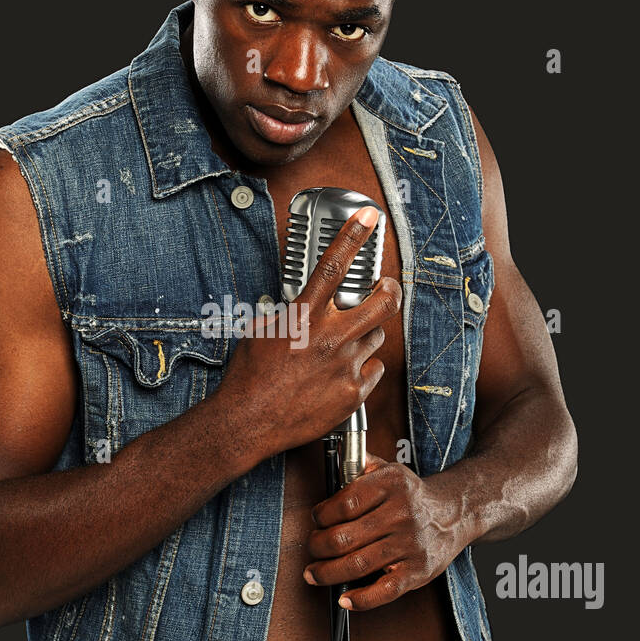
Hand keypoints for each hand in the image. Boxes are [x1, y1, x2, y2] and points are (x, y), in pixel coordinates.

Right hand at [216, 211, 401, 457]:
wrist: (248, 421)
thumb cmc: (248, 378)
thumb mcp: (260, 332)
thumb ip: (286, 315)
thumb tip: (295, 308)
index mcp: (304, 317)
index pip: (333, 266)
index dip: (354, 236)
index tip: (368, 218)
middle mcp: (329, 338)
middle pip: (382, 303)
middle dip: (391, 291)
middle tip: (387, 289)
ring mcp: (344, 366)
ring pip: (377, 338)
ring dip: (367, 335)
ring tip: (347, 344)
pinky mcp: (352, 393)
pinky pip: (373, 371)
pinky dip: (362, 369)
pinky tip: (343, 375)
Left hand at [303, 452, 467, 610]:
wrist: (453, 514)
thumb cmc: (412, 496)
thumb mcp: (389, 470)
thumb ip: (360, 464)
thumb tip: (334, 455)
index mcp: (392, 485)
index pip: (344, 504)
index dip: (321, 516)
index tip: (316, 521)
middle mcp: (402, 514)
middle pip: (344, 537)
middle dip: (318, 546)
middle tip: (312, 547)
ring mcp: (410, 544)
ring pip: (357, 564)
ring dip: (327, 573)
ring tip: (315, 573)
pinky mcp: (418, 571)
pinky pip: (384, 591)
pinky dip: (361, 599)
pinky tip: (345, 598)